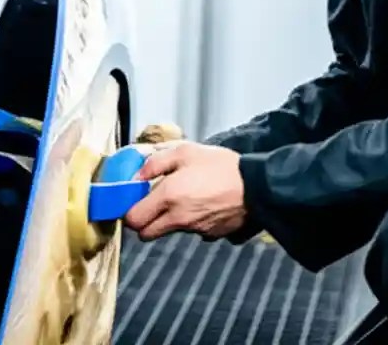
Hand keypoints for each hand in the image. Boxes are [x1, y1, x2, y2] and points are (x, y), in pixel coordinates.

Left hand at [123, 142, 246, 241]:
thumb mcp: (185, 151)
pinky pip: (194, 232)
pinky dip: (193, 222)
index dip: (129, 213)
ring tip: (185, 199)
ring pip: (170, 231)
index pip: (133, 220)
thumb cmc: (221, 165)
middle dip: (144, 223)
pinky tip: (203, 205)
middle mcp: (178, 218)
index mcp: (168, 197)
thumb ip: (155, 163)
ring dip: (170, 221)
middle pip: (146, 234)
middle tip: (151, 206)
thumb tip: (137, 175)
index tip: (133, 203)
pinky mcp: (212, 235)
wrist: (257, 185)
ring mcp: (196, 230)